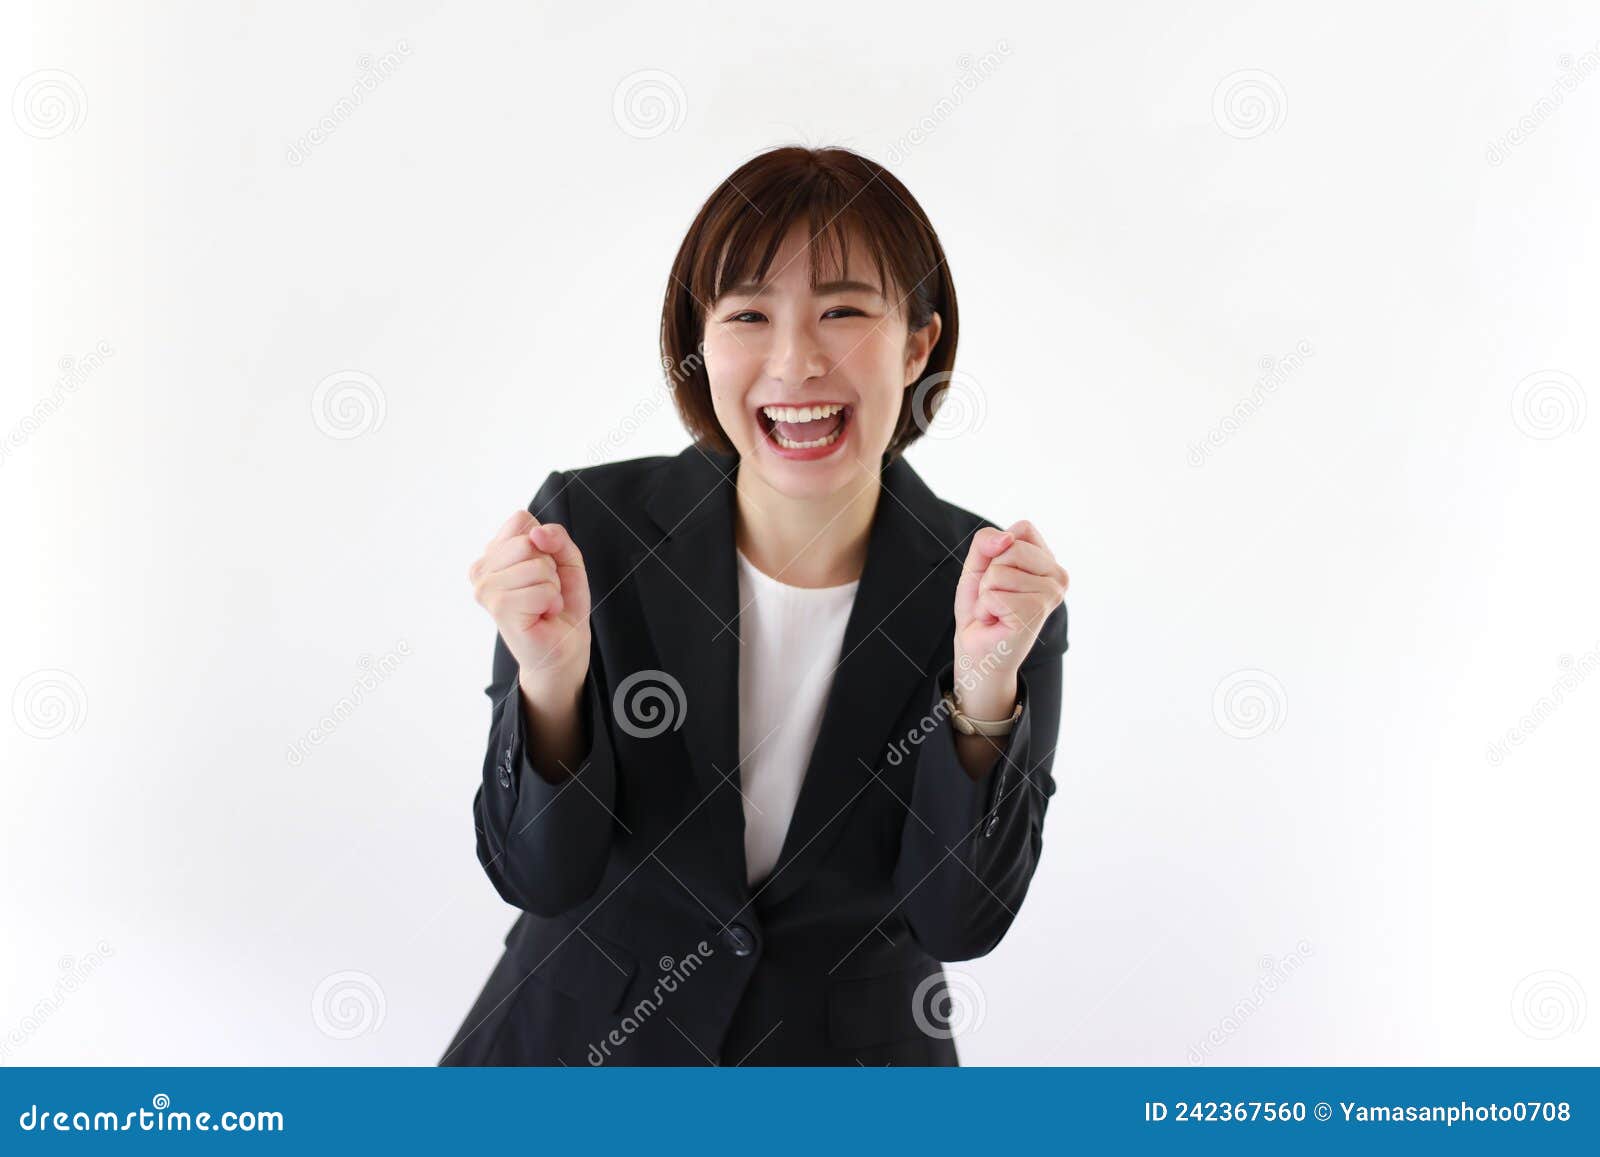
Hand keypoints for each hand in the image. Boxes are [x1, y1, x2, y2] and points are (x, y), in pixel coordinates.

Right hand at [469, 509, 591, 697]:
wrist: (564, 644)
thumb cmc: (560, 602)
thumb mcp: (567, 560)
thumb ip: (557, 537)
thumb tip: (537, 533)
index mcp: (493, 552)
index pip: (521, 520)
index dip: (544, 542)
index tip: (544, 567)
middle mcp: (481, 569)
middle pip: (528, 541)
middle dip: (550, 567)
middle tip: (544, 590)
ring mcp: (486, 588)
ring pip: (537, 566)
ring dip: (552, 587)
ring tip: (543, 604)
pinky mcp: (499, 608)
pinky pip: (542, 590)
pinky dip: (551, 602)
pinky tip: (541, 615)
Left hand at [953, 520, 1068, 716]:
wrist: (977, 649)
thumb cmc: (981, 606)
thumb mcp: (978, 565)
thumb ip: (986, 542)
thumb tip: (1006, 538)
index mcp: (1049, 561)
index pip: (1023, 529)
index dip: (998, 551)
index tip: (999, 577)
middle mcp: (1058, 576)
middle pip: (1010, 547)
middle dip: (989, 573)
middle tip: (995, 597)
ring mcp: (1051, 594)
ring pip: (999, 571)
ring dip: (985, 594)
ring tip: (996, 611)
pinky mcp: (1036, 612)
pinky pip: (993, 594)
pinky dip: (985, 609)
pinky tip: (997, 622)